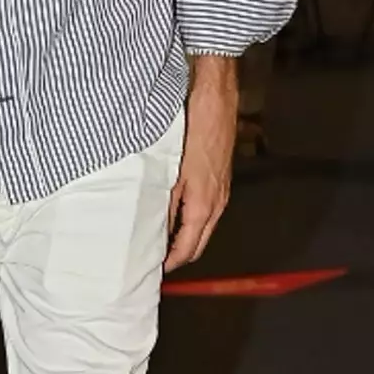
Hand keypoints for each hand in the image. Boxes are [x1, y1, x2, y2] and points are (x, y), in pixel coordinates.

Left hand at [166, 58, 236, 270]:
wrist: (216, 102)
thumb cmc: (193, 131)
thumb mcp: (171, 171)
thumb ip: (164, 201)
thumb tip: (153, 228)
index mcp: (202, 206)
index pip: (187, 249)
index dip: (170, 263)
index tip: (154, 271)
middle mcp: (216, 205)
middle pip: (198, 244)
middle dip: (179, 256)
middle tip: (155, 261)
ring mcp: (221, 193)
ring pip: (204, 229)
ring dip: (186, 238)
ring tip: (161, 241)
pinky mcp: (221, 182)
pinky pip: (206, 212)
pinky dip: (192, 222)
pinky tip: (175, 215)